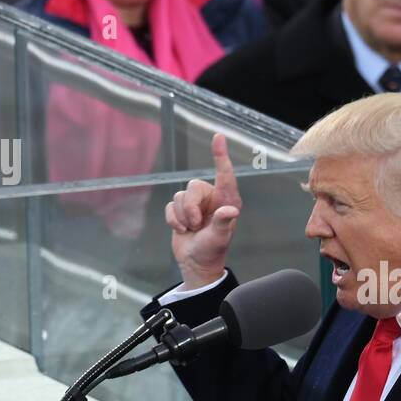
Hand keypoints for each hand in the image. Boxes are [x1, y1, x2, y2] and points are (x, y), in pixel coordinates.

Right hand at [165, 133, 241, 287]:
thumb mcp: (219, 238)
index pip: (225, 175)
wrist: (196, 264)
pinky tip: (182, 230)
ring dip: (183, 216)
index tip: (218, 137)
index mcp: (226, 200)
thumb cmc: (212, 251)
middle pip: (193, 187)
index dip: (220, 155)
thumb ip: (223, 223)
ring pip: (180, 197)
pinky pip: (170, 206)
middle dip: (190, 207)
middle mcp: (211, 198)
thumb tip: (230, 210)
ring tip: (191, 230)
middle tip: (196, 225)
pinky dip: (173, 219)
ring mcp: (195, 204)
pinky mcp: (181, 210)